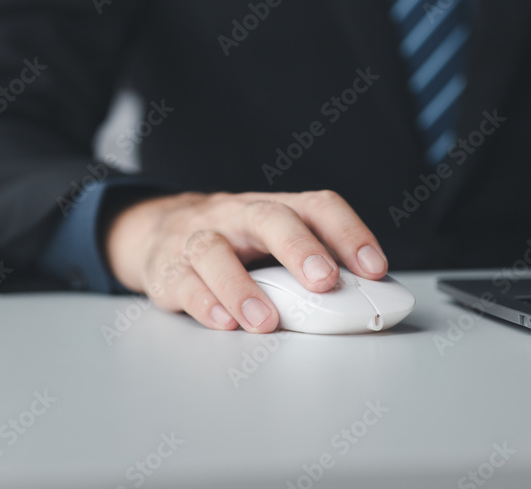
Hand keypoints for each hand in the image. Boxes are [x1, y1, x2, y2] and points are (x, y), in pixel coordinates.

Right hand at [104, 190, 387, 332]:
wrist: (156, 229)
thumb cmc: (231, 242)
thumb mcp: (269, 243)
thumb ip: (307, 266)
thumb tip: (360, 302)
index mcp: (272, 208)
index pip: (317, 206)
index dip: (348, 233)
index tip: (375, 268)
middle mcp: (236, 216)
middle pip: (269, 219)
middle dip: (299, 249)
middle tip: (324, 282)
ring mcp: (197, 238)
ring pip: (215, 252)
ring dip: (242, 287)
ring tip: (266, 320)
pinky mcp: (168, 269)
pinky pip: (184, 282)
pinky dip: (205, 303)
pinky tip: (225, 323)